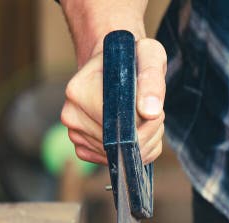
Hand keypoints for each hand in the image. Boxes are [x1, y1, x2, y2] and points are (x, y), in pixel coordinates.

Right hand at [60, 38, 165, 164]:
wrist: (112, 66)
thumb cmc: (131, 58)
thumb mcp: (149, 55)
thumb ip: (152, 79)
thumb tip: (150, 112)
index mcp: (78, 90)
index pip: (118, 124)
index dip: (145, 125)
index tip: (158, 113)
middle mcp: (71, 115)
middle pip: (118, 144)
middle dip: (146, 135)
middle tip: (155, 115)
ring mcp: (74, 135)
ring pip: (119, 156)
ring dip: (142, 144)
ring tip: (144, 120)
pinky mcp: (83, 149)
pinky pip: (114, 161)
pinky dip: (132, 152)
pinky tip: (135, 132)